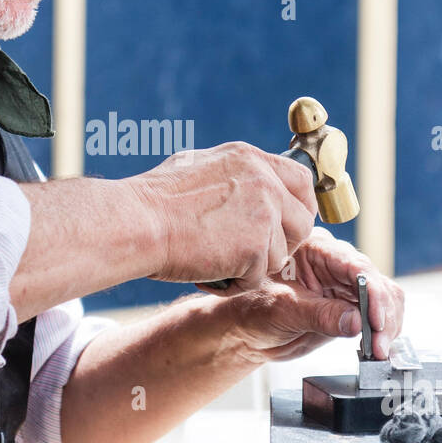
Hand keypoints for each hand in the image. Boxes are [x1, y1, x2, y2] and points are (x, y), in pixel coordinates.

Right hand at [133, 141, 316, 290]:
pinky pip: (258, 278)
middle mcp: (264, 181)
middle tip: (253, 256)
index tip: (288, 225)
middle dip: (283, 244)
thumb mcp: (200, 168)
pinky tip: (207, 275)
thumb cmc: (154, 201)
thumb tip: (245, 187)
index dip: (299, 207)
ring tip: (214, 263)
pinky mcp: (256, 247)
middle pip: (302, 221)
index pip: (301, 180)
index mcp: (250, 158)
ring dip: (251, 267)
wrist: (138, 222)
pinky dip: (234, 284)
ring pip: (279, 255)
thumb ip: (232, 177)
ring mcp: (264, 213)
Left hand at [228, 227, 404, 362]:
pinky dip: (383, 332)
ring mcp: (345, 285)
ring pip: (385, 300)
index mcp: (316, 250)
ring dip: (388, 326)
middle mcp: (336, 263)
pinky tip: (376, 348)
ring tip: (378, 351)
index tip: (375, 321)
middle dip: (384, 316)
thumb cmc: (252, 310)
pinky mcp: (351, 306)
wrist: (245, 331)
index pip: (356, 266)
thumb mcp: (281, 311)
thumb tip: (356, 322)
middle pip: (378, 283)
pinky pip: (378, 315)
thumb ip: (319, 315)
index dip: (373, 294)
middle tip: (379, 345)